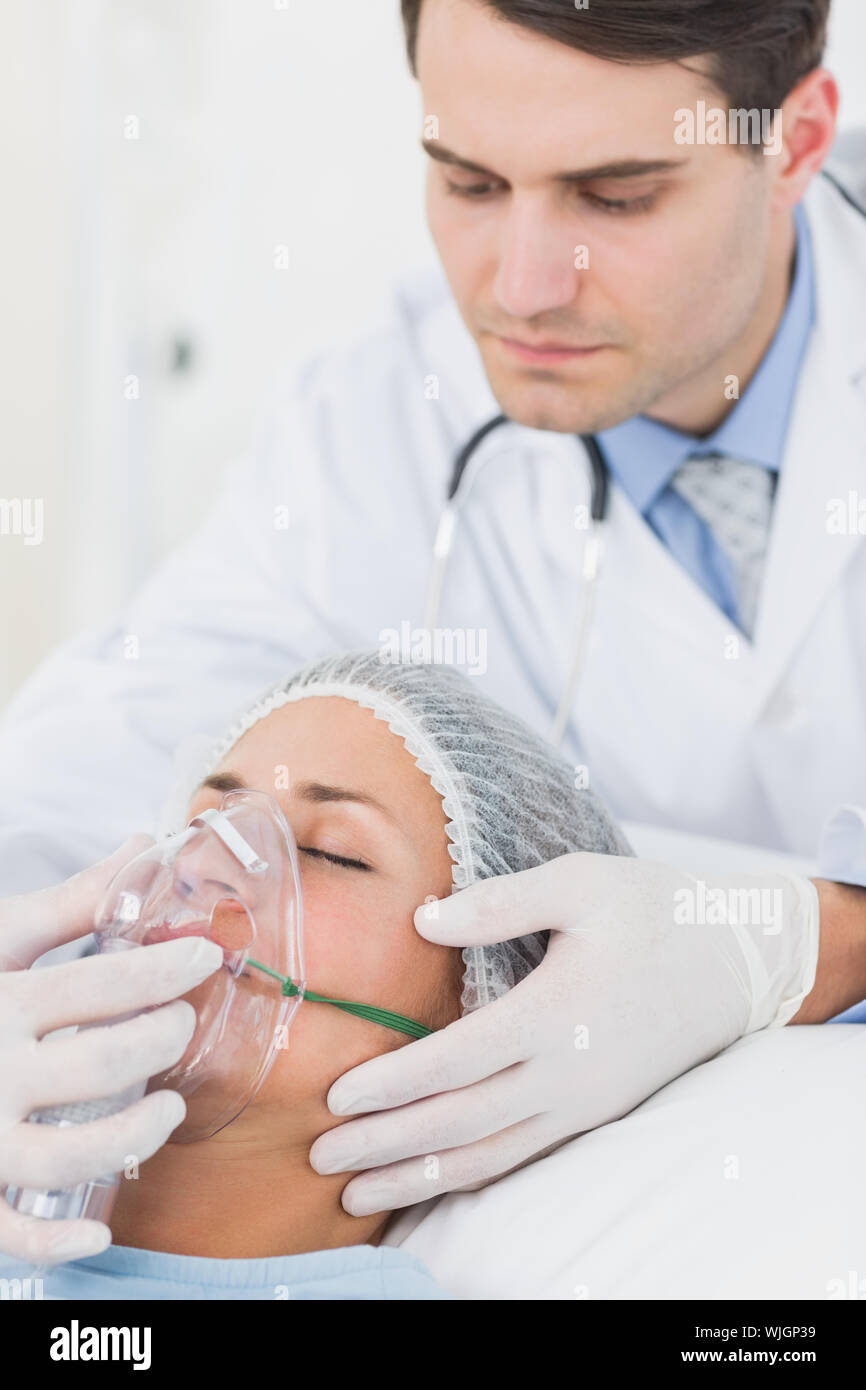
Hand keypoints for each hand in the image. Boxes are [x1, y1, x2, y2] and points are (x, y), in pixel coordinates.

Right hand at [0, 838, 222, 1263]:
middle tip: (181, 1025)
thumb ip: (68, 902)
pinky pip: (8, 1234)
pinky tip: (96, 1232)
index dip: (164, 970)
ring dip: (134, 1137)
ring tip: (168, 1111)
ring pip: (67, 1156)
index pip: (98, 984)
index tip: (207, 953)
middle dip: (161, 1041)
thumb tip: (136, 847)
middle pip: (102, 1064)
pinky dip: (52, 1244)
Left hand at [310, 853, 818, 1214]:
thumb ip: (500, 902)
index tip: (336, 1096)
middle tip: (322, 1158)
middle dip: (387, 1145)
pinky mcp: (596, 1112)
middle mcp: (568, 1072)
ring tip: (356, 1193)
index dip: (393, 1083)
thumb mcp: (581, 882)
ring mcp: (584, 1102)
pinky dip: (468, 1176)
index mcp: (558, 1012)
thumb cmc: (653, 910)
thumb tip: (422, 921)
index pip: (457, 1060)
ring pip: (489, 1154)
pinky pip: (521, 1155)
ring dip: (419, 1177)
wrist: (736, 960)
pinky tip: (429, 1180)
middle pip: (461, 1123)